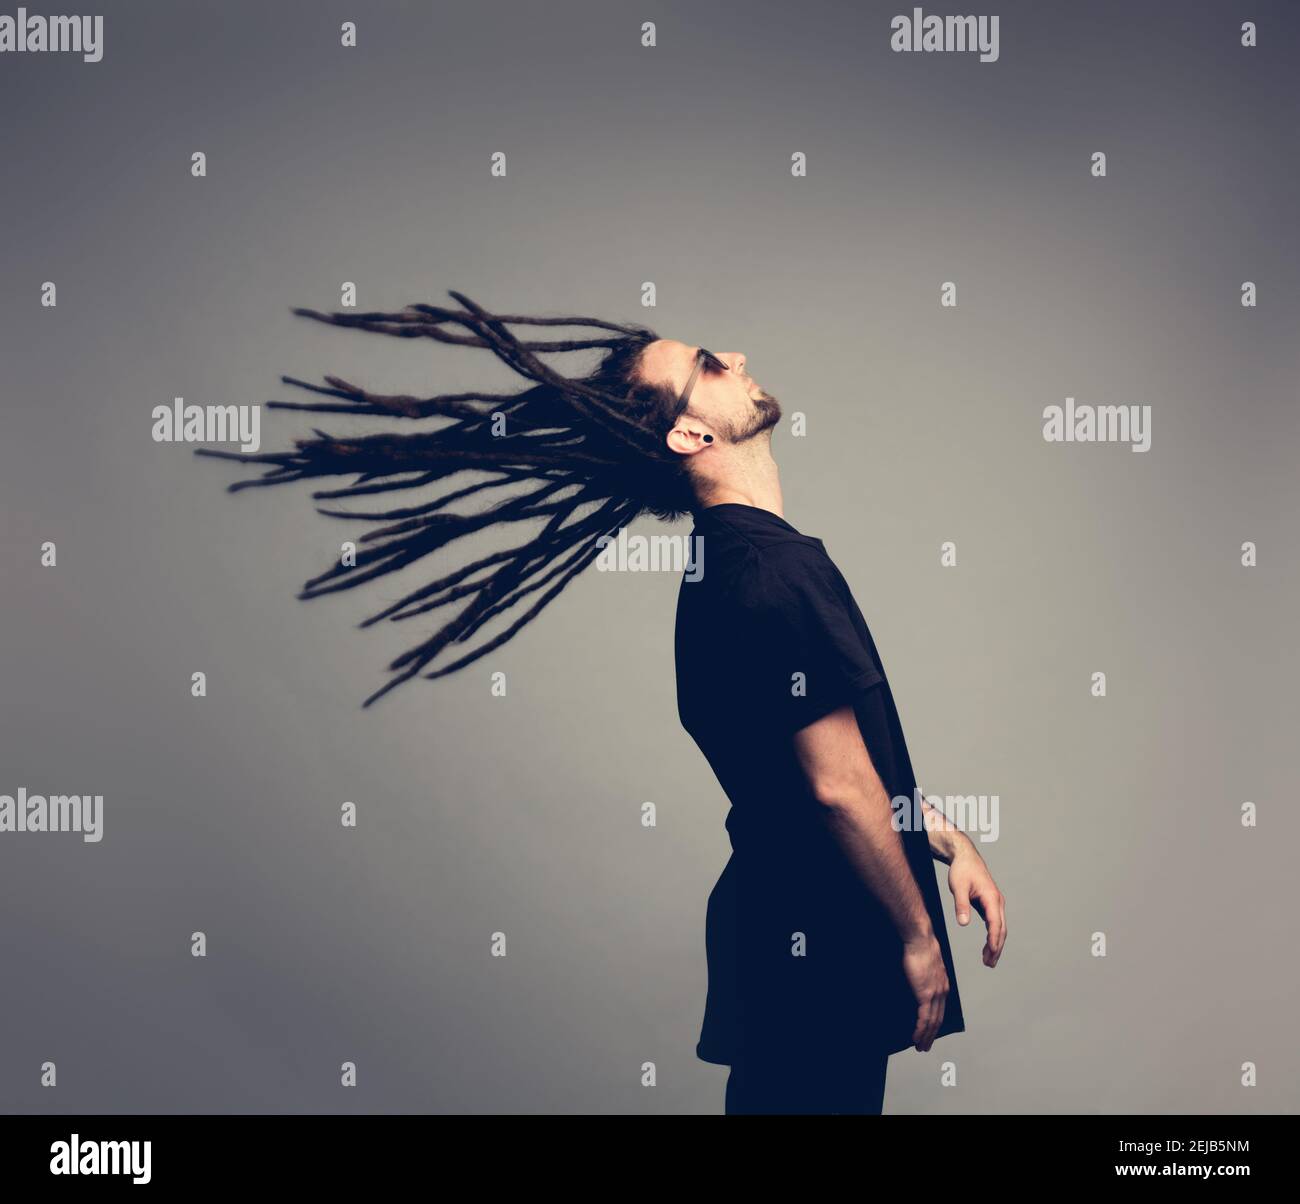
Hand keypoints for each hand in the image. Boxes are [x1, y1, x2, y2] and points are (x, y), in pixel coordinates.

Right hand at [900, 932, 948, 1051]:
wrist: (920, 941)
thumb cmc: (920, 949)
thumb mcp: (925, 967)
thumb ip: (923, 978)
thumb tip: (917, 985)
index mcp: (943, 986)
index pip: (940, 1010)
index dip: (935, 1024)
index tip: (930, 1032)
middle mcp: (942, 992)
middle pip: (938, 1020)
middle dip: (931, 1035)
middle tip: (925, 1046)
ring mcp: (935, 994)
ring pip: (932, 1022)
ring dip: (925, 1036)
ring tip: (919, 1046)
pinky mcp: (926, 994)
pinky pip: (924, 1018)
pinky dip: (920, 1030)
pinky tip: (916, 1036)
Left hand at [948, 840, 1006, 967]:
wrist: (965, 856)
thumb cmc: (962, 870)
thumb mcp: (958, 887)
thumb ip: (961, 905)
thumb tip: (964, 923)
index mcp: (992, 898)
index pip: (995, 924)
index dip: (994, 941)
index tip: (991, 954)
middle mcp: (997, 902)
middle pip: (1001, 929)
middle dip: (997, 948)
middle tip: (989, 964)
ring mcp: (995, 903)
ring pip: (999, 928)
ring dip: (996, 944)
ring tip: (988, 960)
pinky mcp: (990, 904)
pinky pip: (994, 923)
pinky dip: (993, 936)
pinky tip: (988, 946)